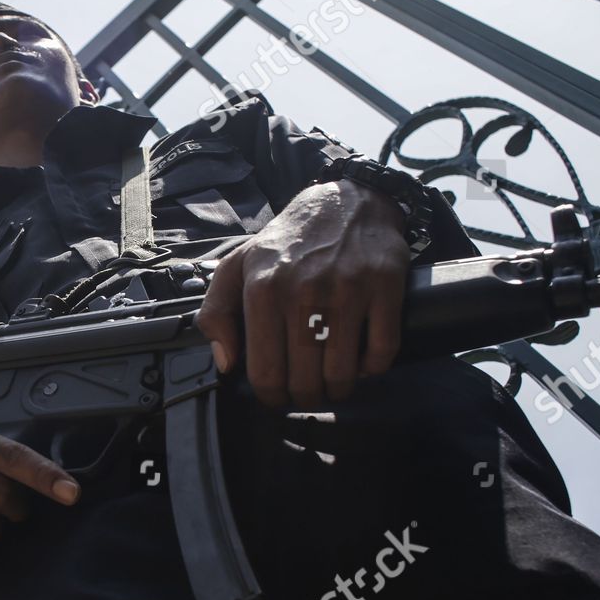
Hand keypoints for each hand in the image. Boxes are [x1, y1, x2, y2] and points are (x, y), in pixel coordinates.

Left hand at [195, 179, 408, 408]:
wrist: (344, 202)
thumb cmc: (288, 242)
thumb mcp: (236, 267)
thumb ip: (215, 314)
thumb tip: (225, 362)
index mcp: (262, 289)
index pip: (265, 372)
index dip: (271, 397)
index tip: (277, 397)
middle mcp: (302, 290)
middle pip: (305, 380)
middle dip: (305, 397)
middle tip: (307, 391)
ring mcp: (347, 289)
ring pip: (343, 374)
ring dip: (338, 389)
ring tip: (332, 382)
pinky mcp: (384, 286)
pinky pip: (382, 352)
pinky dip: (372, 368)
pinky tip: (361, 362)